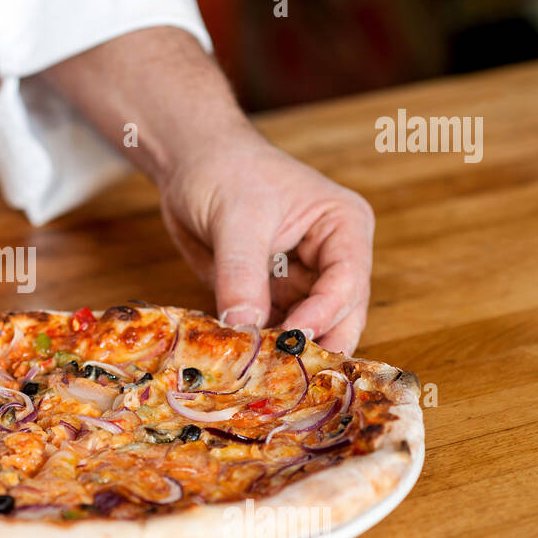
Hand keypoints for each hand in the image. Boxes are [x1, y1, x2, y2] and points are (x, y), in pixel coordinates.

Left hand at [159, 128, 374, 353]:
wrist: (190, 163)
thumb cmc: (224, 170)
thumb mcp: (236, 218)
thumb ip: (242, 272)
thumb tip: (245, 324)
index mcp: (344, 228)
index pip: (348, 281)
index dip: (324, 314)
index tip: (292, 337)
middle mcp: (332, 259)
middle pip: (339, 315)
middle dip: (313, 343)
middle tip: (284, 371)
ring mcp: (302, 281)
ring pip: (307, 330)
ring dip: (286, 351)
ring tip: (263, 374)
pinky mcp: (271, 296)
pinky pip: (272, 329)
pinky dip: (262, 347)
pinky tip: (245, 363)